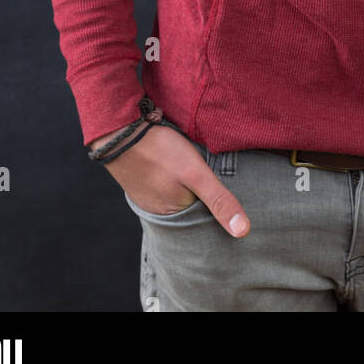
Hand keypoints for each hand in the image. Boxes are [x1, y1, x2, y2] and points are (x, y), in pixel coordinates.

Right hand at [92, 124, 250, 237]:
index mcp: (175, 215)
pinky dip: (172, 178)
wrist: (120, 131)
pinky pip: (164, 185)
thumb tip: (243, 232)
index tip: (223, 187)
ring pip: (178, 195)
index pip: (206, 216)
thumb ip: (219, 200)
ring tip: (191, 169)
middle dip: (201, 193)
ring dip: (186, 185)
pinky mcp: (142, 182)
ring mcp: (148, 197)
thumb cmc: (159, 151)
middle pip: (192, 206)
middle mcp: (160, 212)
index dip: (217, 202)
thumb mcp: (196, 173)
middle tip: (205, 172)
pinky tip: (174, 166)